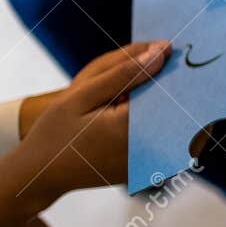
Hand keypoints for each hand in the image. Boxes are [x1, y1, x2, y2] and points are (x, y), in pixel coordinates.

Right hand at [0, 43, 170, 226]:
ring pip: (180, 129)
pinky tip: (147, 105)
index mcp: (131, 129)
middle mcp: (147, 151)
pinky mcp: (146, 169)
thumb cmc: (55, 132)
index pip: (175, 95)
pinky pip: (168, 141)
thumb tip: (162, 52)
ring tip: (157, 84)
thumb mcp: (82, 95)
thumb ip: (124, 74)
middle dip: (182, 89)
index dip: (182, 75)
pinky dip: (163, 122)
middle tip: (170, 66)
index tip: (178, 56)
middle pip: (184, 114)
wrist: (41, 174)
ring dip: (174, 106)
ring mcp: (149, 164)